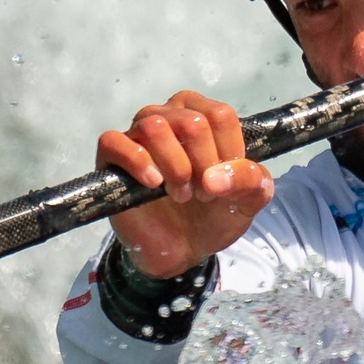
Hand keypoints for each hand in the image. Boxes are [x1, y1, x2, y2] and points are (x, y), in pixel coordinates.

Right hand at [97, 91, 274, 277]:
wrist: (183, 249)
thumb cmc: (214, 214)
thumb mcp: (249, 200)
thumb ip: (251, 181)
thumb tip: (216, 177)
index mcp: (204, 115)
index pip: (220, 115)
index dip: (228, 153)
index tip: (224, 183)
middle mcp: (170, 115)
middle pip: (191, 122)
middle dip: (203, 164)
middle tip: (203, 194)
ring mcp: (138, 133)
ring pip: (154, 126)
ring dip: (175, 167)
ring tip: (180, 194)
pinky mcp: (112, 156)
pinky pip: (114, 141)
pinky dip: (136, 161)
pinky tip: (153, 183)